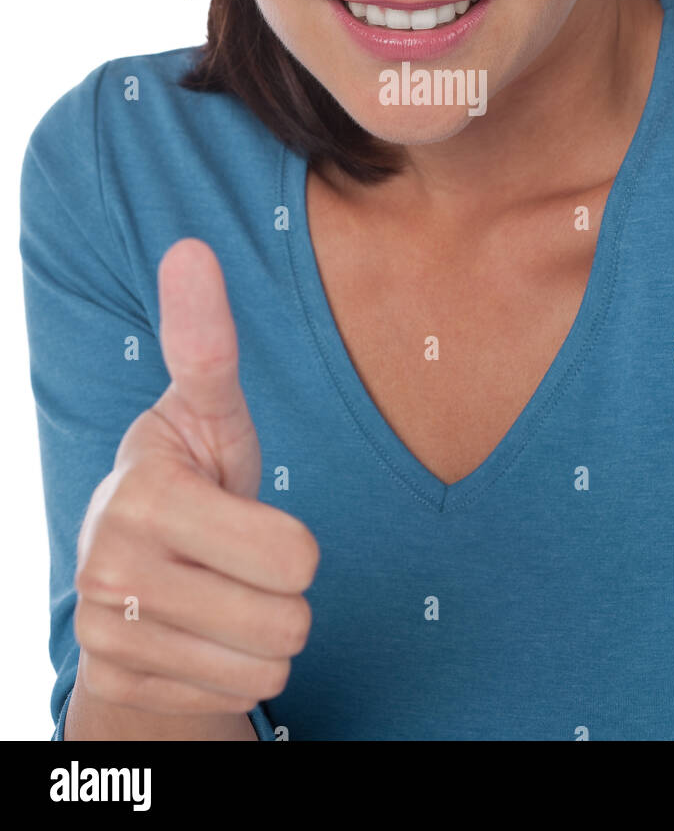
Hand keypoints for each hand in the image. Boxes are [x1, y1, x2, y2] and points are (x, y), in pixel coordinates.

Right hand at [72, 237, 318, 714]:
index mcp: (146, 489)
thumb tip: (191, 249)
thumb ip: (206, 344)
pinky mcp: (122, 682)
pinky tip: (204, 637)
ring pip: (270, 662)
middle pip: (291, 611)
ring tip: (228, 596)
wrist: (130, 582)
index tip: (238, 515)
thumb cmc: (191, 482)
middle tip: (247, 561)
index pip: (292, 554)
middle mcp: (113, 561)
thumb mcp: (206, 415)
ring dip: (266, 635)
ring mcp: (110, 629)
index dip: (290, 541)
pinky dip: (237, 673)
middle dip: (287, 589)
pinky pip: (241, 696)